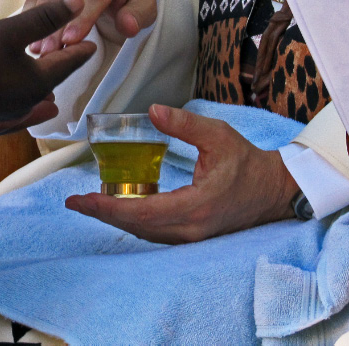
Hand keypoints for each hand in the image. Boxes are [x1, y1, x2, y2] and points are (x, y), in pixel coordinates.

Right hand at [0, 0, 95, 124]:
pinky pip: (19, 105)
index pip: (68, 63)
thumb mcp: (10, 31)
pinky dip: (28, 96)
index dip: (81, 51)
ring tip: (51, 74)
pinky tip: (27, 99)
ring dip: (44, 81)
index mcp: (39, 81)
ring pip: (36, 94)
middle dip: (62, 65)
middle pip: (53, 79)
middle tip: (73, 53)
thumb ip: (46, 17)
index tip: (93, 45)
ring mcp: (10, 112)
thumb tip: (80, 1)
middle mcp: (29, 100)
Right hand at [25, 0, 156, 54]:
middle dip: (57, 27)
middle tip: (49, 52)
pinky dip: (31, 16)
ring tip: (37, 50)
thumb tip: (127, 26)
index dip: (82, 19)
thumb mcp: (146, 4)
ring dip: (41, 24)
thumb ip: (138, 15)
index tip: (70, 40)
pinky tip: (29, 36)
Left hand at [65, 105, 299, 243]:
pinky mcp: (192, 236)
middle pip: (137, 227)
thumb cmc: (247, 162)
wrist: (273, 190)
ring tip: (90, 203)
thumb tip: (153, 110)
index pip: (143, 212)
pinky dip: (133, 221)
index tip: (82, 199)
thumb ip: (185, 124)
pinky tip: (118, 208)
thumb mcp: (218, 135)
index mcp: (196, 206)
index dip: (109, 207)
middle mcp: (191, 229)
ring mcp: (192, 237)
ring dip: (116, 218)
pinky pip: (155, 232)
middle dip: (103, 214)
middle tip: (75, 202)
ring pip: (145, 232)